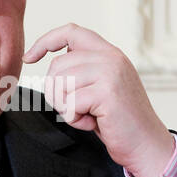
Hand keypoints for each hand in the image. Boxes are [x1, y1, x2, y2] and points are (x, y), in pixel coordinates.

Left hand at [22, 23, 174, 176]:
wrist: (147, 145)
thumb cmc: (120, 122)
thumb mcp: (101, 87)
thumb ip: (83, 72)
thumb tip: (50, 67)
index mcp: (109, 53)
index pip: (71, 31)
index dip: (45, 41)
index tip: (29, 58)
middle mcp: (111, 58)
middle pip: (57, 65)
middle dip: (56, 92)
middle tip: (76, 109)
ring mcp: (111, 73)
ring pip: (60, 83)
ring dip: (66, 107)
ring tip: (88, 115)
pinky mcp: (107, 92)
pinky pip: (70, 103)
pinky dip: (75, 119)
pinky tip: (94, 123)